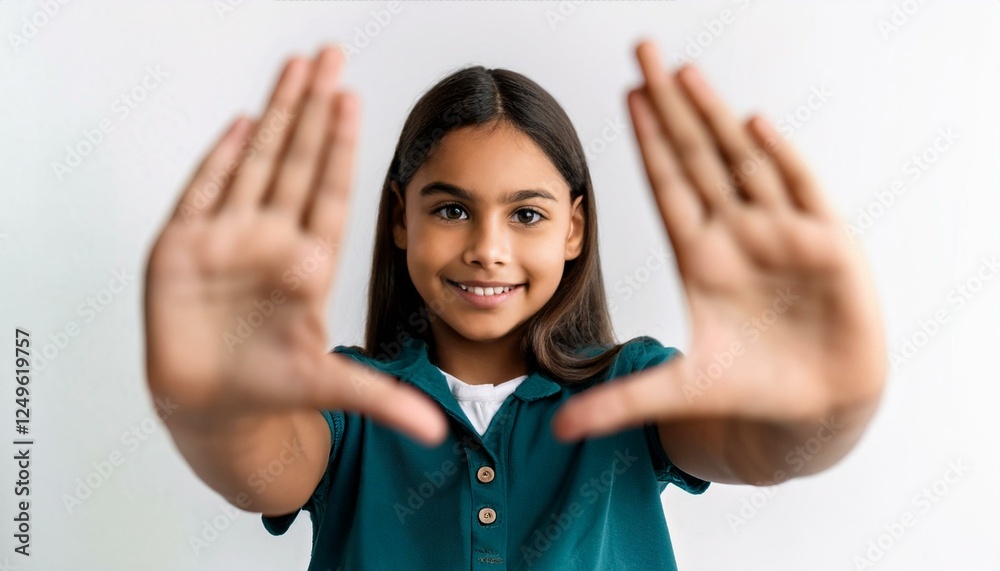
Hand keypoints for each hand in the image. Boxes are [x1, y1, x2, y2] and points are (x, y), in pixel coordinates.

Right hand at [143, 45, 446, 444]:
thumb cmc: (271, 388)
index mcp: (307, 261)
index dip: (338, 145)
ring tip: (292, 69)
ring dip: (272, 116)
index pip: (327, 191)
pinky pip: (201, 193)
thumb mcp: (332, 389)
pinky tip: (238, 123)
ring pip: (252, 164)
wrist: (212, 407)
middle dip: (311, 108)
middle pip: (294, 162)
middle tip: (328, 55)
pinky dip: (217, 159)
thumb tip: (440, 432)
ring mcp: (226, 239)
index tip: (352, 99)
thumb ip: (384, 403)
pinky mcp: (181, 250)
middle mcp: (270, 240)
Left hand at [552, 39, 886, 439]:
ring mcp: (781, 235)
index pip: (667, 185)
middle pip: (697, 156)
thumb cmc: (751, 388)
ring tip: (684, 72)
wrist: (817, 407)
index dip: (647, 142)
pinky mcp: (827, 248)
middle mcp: (737, 233)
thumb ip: (620, 403)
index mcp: (700, 256)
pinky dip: (779, 158)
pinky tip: (752, 123)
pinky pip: (800, 192)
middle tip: (643, 49)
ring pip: (744, 161)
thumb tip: (559, 431)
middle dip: (670, 104)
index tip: (624, 95)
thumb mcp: (678, 392)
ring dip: (714, 117)